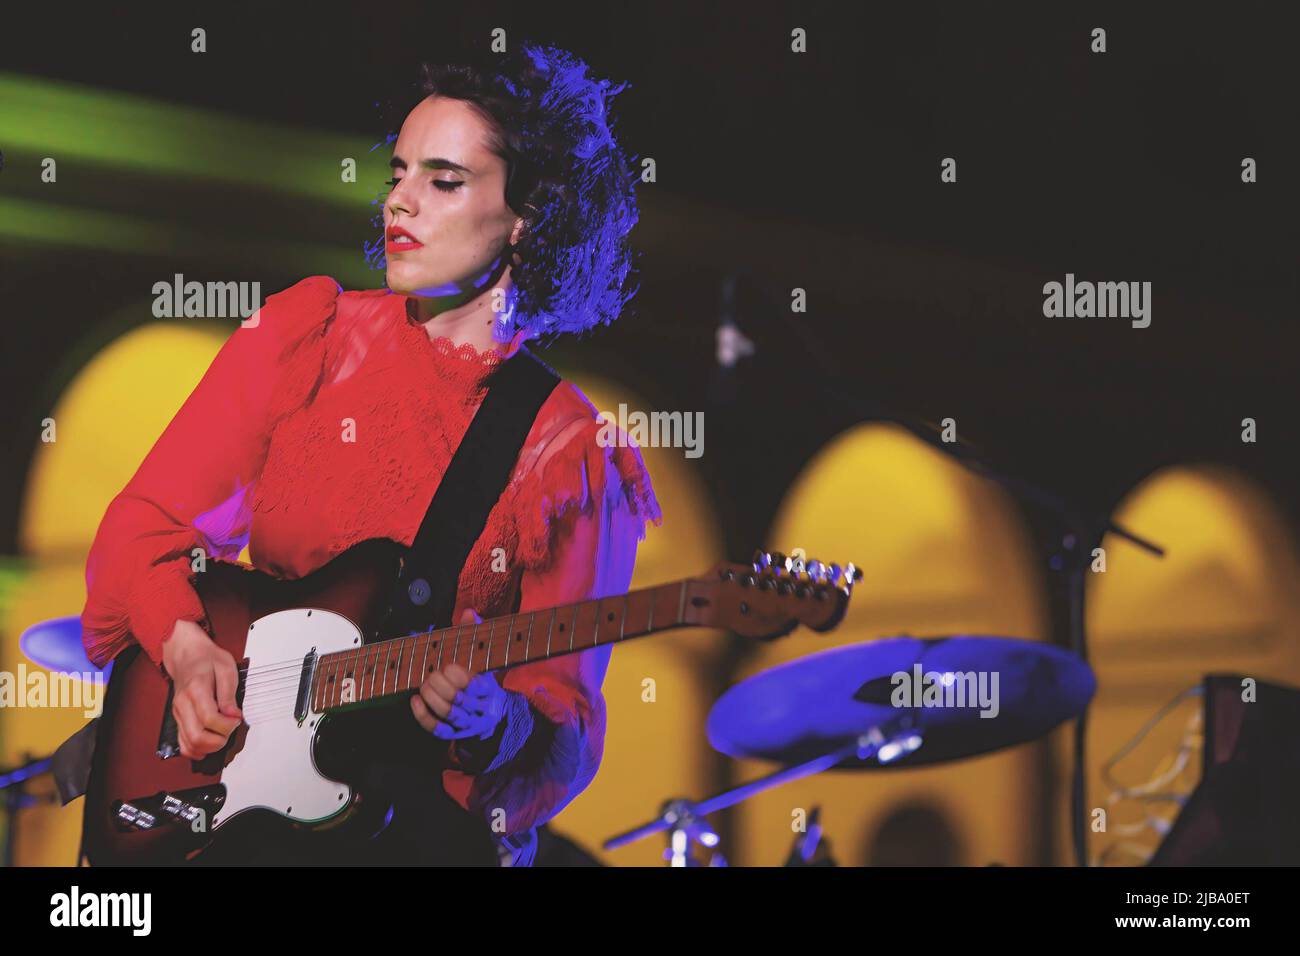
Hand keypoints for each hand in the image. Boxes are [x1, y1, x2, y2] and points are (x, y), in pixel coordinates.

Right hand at [161, 619, 242, 758]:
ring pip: (188, 745)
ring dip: (209, 748)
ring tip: (222, 737)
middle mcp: (183, 705)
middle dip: (219, 741)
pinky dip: (197, 750)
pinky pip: (183, 744)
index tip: (237, 720)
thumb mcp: (226, 668)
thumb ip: (229, 694)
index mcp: (196, 690)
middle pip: (197, 737)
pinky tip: (210, 744)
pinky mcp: (177, 719)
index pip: (209, 719)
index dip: (227, 725)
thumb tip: (234, 716)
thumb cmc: (207, 659)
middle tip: (231, 731)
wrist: (186, 653)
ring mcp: (177, 714)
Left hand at [410, 609, 507, 740]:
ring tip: (424, 684)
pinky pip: (438, 729)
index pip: (474, 685)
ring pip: (448, 713)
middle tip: (433, 674)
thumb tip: (469, 612)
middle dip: (441, 685)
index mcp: (490, 689)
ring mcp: (468, 724)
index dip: (459, 676)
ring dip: (432, 697)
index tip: (448, 665)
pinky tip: (415, 700)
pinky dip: (424, 715)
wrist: (493, 713)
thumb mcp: (483, 660)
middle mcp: (481, 709)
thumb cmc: (482, 680)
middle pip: (458, 700)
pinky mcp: (455, 734)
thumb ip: (474, 635)